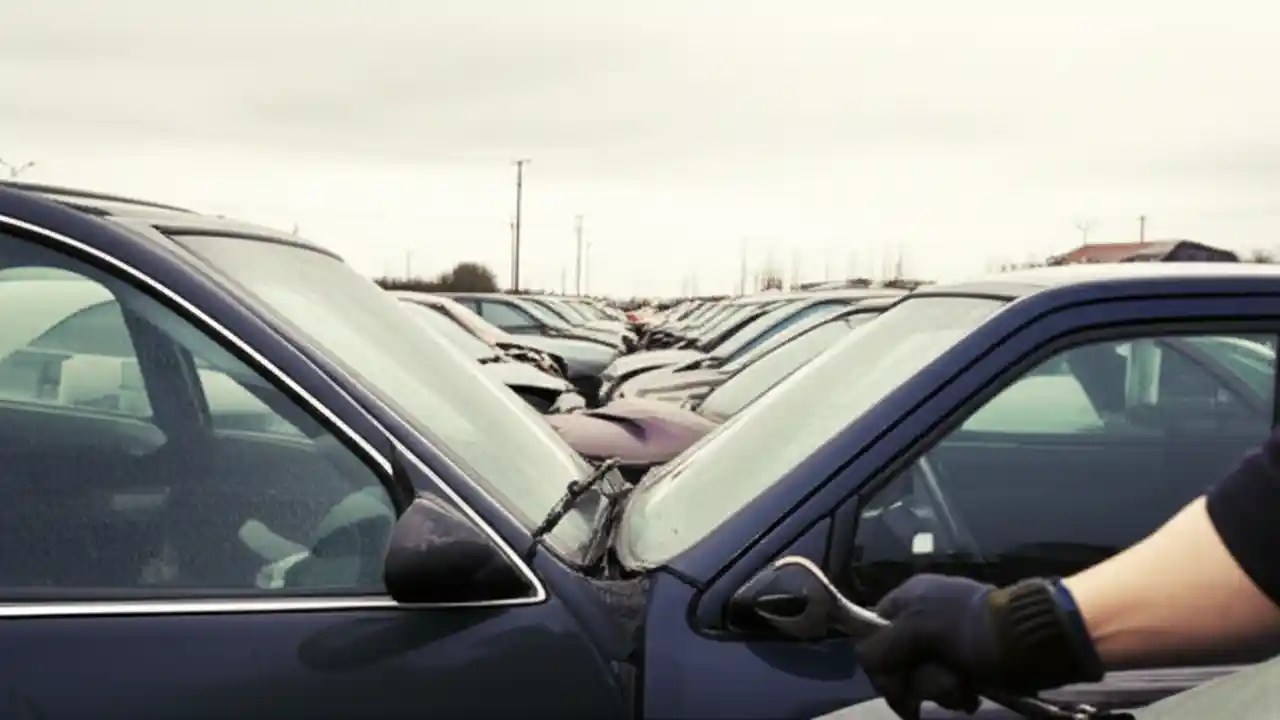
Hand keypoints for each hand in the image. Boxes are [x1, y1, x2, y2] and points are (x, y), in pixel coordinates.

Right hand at [856, 575, 995, 718]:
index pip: (873, 630)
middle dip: (916, 679)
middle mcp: (924, 617)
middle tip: (936, 687)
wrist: (1030, 642)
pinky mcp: (968, 659)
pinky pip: (947, 683)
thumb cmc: (970, 631)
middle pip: (898, 659)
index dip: (880, 660)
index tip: (893, 684)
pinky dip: (957, 692)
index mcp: (910, 598)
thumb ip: (882, 644)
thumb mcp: (918, 631)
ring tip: (962, 688)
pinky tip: (971, 693)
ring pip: (923, 676)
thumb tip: (863, 659)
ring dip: (939, 689)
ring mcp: (947, 639)